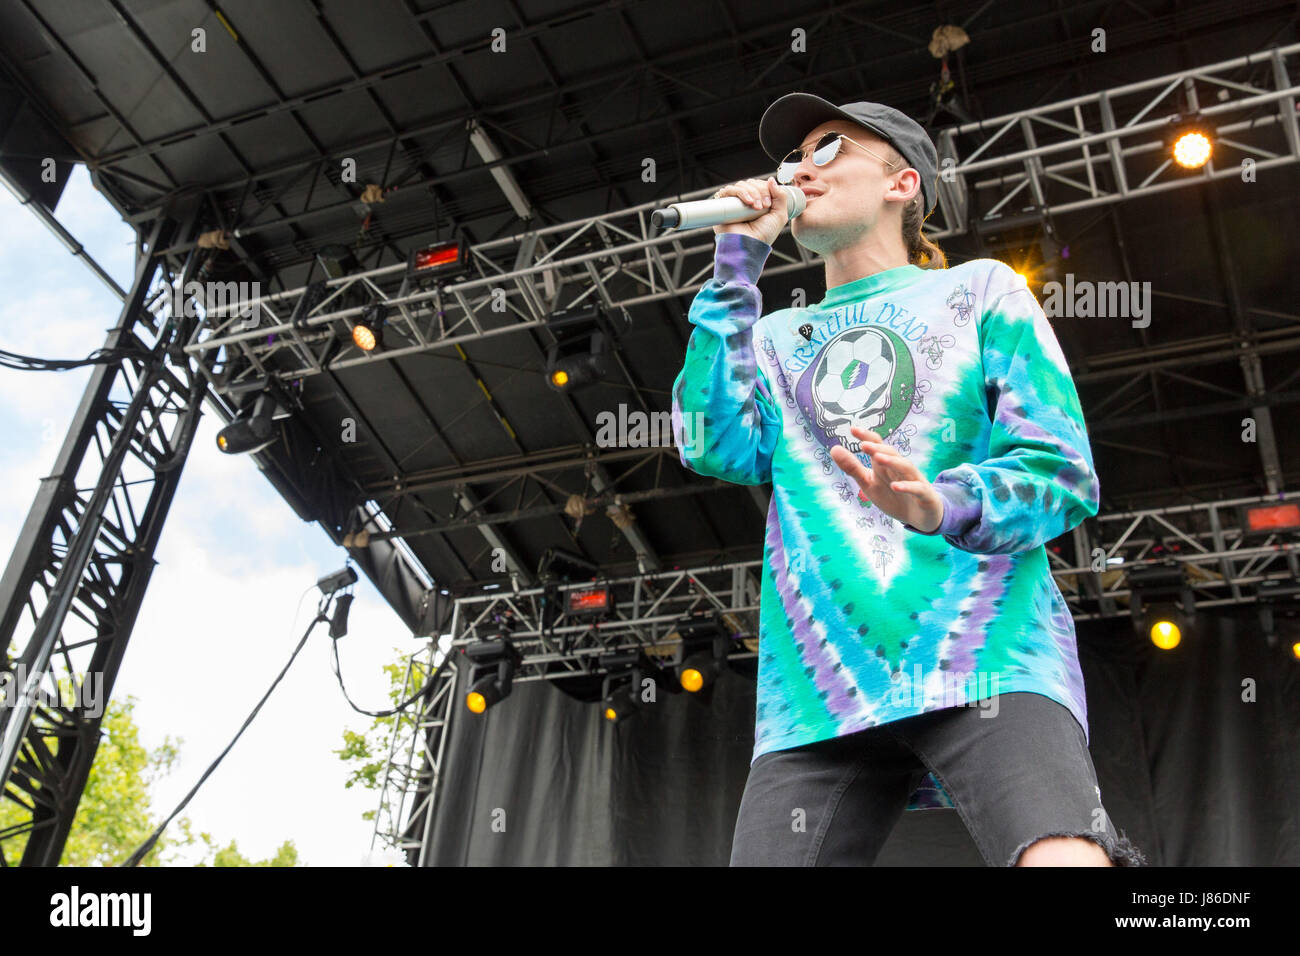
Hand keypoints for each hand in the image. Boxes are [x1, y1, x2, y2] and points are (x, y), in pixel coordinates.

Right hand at [713, 177, 789, 245]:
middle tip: (764, 206)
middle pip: (751, 183)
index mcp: (757, 202)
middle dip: (760, 191)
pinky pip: (729, 190)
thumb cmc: (762, 236)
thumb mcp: (779, 215)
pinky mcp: (723, 205)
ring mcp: (733, 202)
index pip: (760, 185)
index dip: (766, 189)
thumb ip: (780, 197)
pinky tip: (748, 202)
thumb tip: (771, 180)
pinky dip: (740, 192)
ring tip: (756, 208)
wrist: (748, 247)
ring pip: (741, 185)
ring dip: (752, 192)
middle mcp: (745, 201)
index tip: (769, 204)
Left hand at [829, 426, 945, 532]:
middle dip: (878, 449)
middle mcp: (901, 469)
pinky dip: (908, 487)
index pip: (878, 446)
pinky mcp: (925, 496)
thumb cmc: (892, 496)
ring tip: (877, 459)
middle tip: (863, 445)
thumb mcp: (868, 483)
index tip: (852, 429)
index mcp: (886, 465)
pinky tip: (896, 486)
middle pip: (892, 454)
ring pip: (905, 467)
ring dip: (892, 462)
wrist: (919, 517)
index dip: (867, 437)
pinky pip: (918, 489)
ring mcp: (915, 481)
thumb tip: (834, 448)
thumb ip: (853, 468)